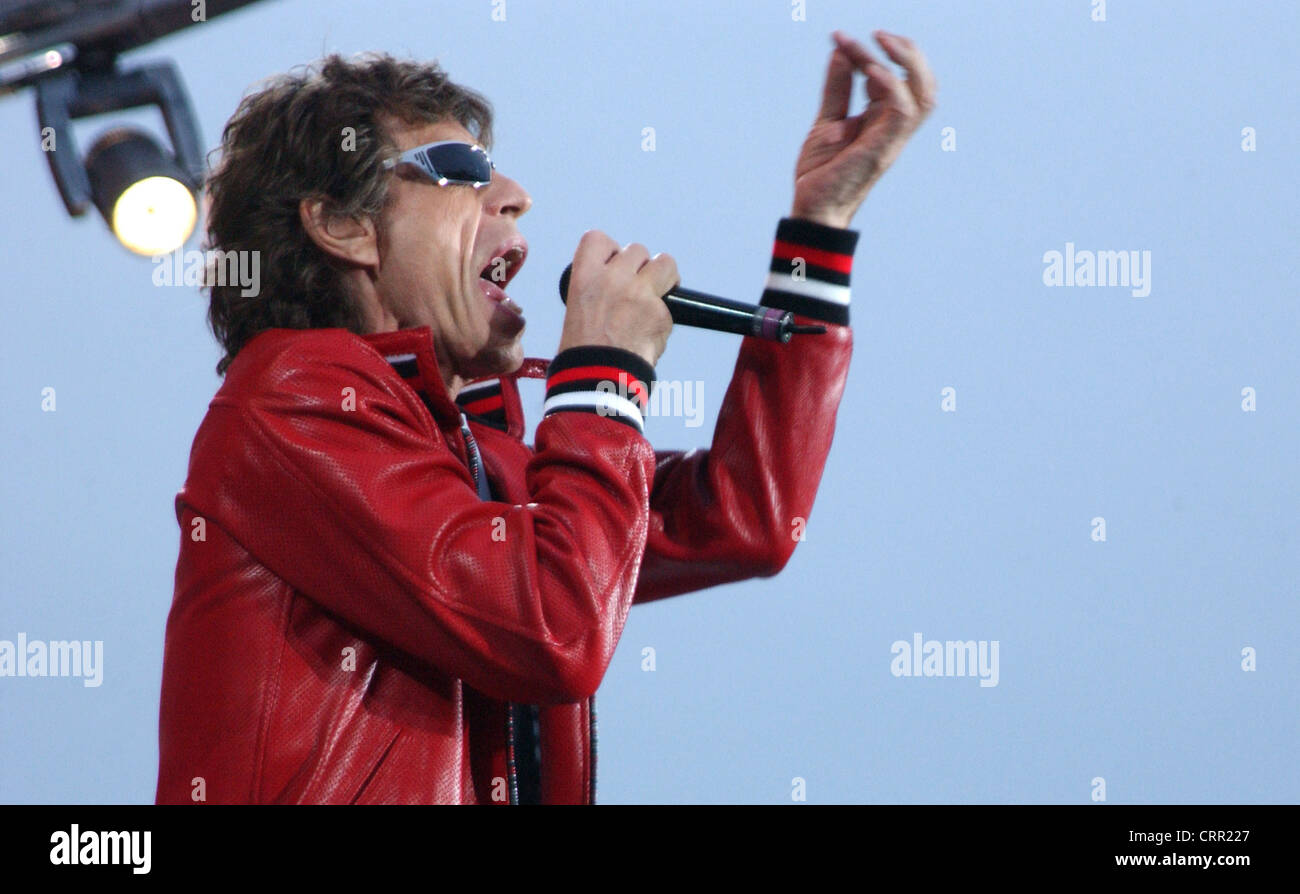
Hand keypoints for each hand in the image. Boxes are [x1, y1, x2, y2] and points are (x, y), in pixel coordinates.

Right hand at [558, 231, 676, 366]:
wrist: (597, 380)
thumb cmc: (582, 354)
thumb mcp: (578, 310)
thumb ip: (599, 289)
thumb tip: (622, 281)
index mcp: (585, 276)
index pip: (598, 239)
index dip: (611, 251)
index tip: (615, 265)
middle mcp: (613, 277)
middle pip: (637, 249)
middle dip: (641, 267)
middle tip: (639, 288)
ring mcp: (640, 293)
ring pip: (665, 264)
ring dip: (665, 277)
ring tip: (659, 296)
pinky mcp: (662, 313)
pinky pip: (672, 305)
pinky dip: (665, 318)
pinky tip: (650, 334)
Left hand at [790, 30, 936, 228]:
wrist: (812, 208)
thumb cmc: (821, 173)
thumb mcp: (827, 121)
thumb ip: (837, 88)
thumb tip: (840, 52)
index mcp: (883, 120)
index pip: (899, 78)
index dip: (879, 52)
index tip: (842, 39)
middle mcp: (894, 128)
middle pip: (925, 83)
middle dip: (909, 52)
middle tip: (878, 34)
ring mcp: (892, 138)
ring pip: (924, 94)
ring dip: (906, 62)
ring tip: (878, 41)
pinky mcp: (882, 148)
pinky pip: (903, 111)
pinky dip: (891, 85)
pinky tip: (868, 70)